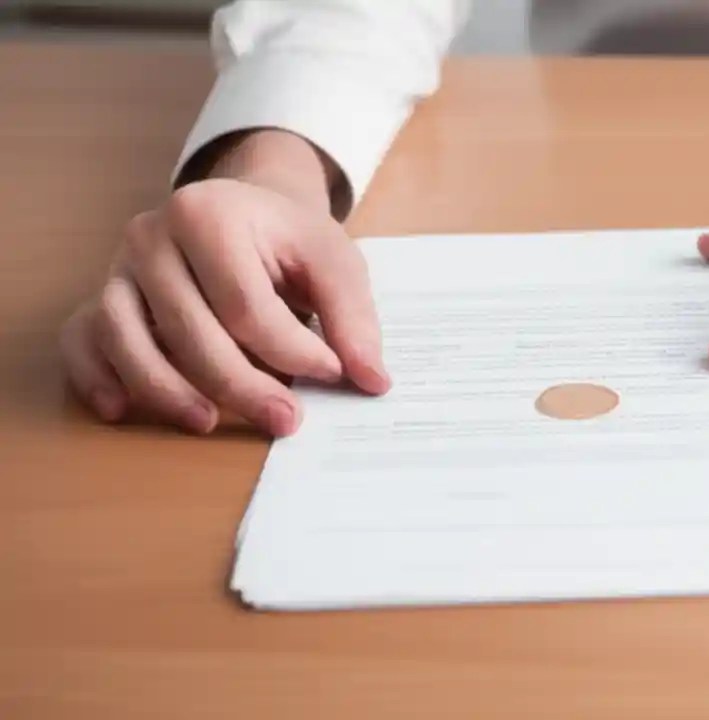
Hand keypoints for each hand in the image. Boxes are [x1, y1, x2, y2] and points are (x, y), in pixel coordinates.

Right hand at [59, 130, 389, 434]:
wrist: (245, 210)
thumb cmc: (289, 240)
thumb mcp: (334, 263)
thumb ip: (353, 319)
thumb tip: (371, 380)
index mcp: (209, 213)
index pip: (245, 304)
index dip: (291, 351)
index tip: (332, 374)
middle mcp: (151, 235)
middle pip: (189, 329)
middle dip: (240, 385)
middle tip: (286, 421)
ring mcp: (118, 267)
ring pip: (126, 338)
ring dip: (164, 390)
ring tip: (207, 424)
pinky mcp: (99, 296)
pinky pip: (81, 339)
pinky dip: (95, 376)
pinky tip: (121, 410)